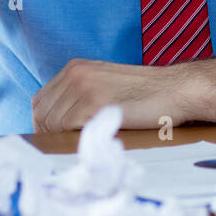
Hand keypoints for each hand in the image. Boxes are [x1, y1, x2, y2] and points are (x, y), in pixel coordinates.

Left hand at [31, 58, 198, 133]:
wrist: (175, 90)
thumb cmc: (145, 95)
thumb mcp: (104, 85)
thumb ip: (80, 96)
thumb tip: (56, 124)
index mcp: (74, 68)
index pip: (40, 101)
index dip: (44, 123)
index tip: (57, 138)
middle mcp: (75, 73)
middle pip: (42, 113)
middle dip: (49, 134)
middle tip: (68, 147)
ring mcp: (84, 86)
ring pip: (52, 122)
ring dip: (63, 138)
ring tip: (85, 141)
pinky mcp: (94, 102)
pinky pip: (68, 127)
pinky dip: (76, 137)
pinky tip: (94, 137)